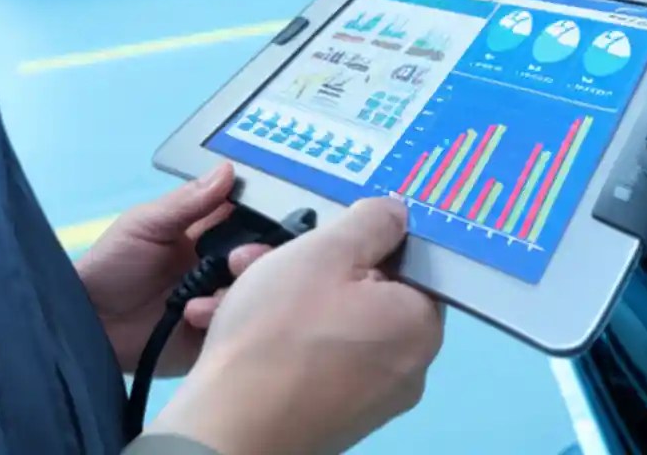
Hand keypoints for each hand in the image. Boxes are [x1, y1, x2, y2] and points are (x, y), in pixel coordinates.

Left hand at [76, 163, 270, 375]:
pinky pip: (236, 325)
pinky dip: (220, 317)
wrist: (88, 321)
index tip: (271, 214)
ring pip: (254, 290)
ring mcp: (220, 298)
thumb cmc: (112, 265)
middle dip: (257, 255)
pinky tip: (193, 314)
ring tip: (208, 292)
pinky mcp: (214, 331)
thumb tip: (228, 169)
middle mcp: (221, 265)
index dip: (265, 214)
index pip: (249, 218)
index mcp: (208, 233)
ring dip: (237, 287)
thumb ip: (188, 200)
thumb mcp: (145, 224)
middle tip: (239, 259)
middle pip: (260, 255)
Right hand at [150, 198, 444, 454]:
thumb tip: (398, 215)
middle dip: (302, 269)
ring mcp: (370, 400)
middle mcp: (407, 368)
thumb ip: (371, 224)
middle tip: (255, 260)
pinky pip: (312, 362)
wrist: (226, 430)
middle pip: (360, 294)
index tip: (311, 239)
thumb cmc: (279, 334)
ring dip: (278, 300)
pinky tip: (227, 327)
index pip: (405, 265)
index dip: (357, 243)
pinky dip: (276, 340)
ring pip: (327, 326)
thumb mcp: (325, 252)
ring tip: (230, 293)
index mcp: (420, 326)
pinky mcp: (333, 419)